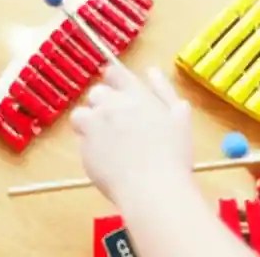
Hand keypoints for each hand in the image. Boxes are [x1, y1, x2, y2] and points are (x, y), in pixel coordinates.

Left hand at [71, 65, 193, 206]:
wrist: (153, 188)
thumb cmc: (173, 154)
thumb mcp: (179, 117)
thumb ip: (164, 91)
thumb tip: (151, 71)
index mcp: (135, 94)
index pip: (114, 73)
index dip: (113, 79)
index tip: (116, 90)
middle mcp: (111, 104)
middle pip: (97, 93)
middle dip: (103, 103)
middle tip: (118, 122)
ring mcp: (95, 125)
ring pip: (81, 114)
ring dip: (89, 121)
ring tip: (106, 140)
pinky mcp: (84, 147)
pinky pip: (80, 139)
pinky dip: (88, 144)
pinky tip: (105, 157)